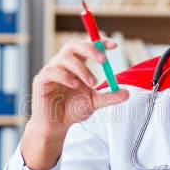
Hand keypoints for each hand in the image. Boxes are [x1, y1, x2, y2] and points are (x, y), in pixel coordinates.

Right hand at [21, 38, 128, 169]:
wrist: (56, 126)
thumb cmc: (72, 110)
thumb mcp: (95, 103)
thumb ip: (110, 96)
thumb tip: (127, 92)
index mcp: (76, 64)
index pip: (87, 45)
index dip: (99, 42)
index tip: (114, 46)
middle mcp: (63, 63)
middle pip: (74, 45)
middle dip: (90, 49)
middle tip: (104, 60)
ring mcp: (51, 70)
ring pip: (65, 58)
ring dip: (82, 69)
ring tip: (92, 83)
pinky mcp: (41, 80)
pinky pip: (52, 71)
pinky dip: (65, 76)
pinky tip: (75, 85)